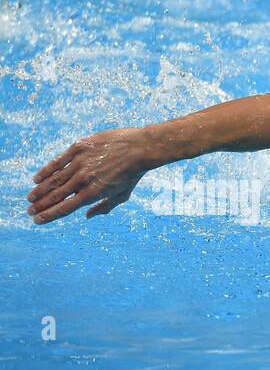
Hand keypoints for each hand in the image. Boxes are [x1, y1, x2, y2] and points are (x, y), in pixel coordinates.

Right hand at [28, 127, 160, 223]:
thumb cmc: (133, 174)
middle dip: (41, 205)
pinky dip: (46, 170)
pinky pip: (58, 161)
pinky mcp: (78, 149)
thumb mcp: (123, 194)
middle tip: (29, 210)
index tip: (37, 220)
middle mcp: (84, 180)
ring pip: (54, 179)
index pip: (66, 208)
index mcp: (94, 193)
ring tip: (30, 198)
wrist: (139, 148)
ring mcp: (80, 163)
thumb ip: (104, 206)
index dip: (50, 215)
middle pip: (56, 195)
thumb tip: (87, 216)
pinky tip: (36, 178)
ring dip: (40, 190)